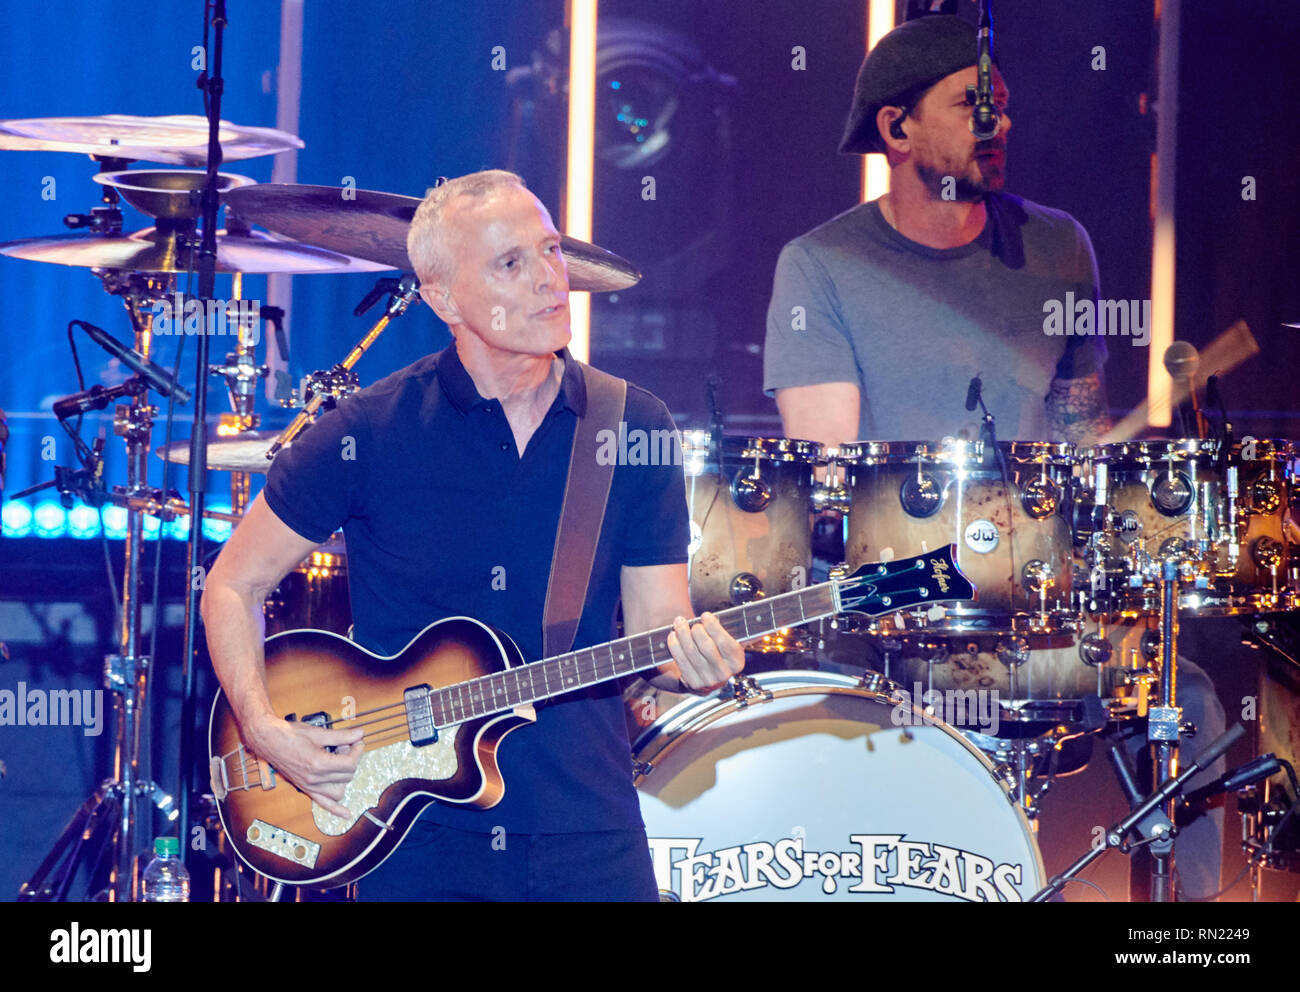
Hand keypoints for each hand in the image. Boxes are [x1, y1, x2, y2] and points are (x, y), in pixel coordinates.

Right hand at [245, 713, 365, 818]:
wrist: (268, 740)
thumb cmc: (289, 735)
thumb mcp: (318, 732)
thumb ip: (341, 736)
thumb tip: (360, 734)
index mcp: (318, 763)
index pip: (350, 763)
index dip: (357, 751)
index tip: (357, 742)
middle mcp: (314, 778)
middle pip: (347, 776)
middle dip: (351, 761)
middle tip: (345, 747)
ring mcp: (309, 786)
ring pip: (339, 792)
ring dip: (344, 779)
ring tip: (339, 764)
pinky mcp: (305, 788)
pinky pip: (322, 804)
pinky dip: (335, 810)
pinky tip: (346, 814)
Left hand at [666, 612, 744, 693]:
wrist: (708, 676)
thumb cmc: (719, 652)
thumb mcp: (732, 644)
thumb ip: (743, 634)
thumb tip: (766, 624)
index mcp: (738, 662)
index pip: (725, 642)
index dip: (713, 627)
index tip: (705, 615)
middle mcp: (725, 674)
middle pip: (706, 647)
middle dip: (696, 630)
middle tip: (689, 621)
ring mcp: (709, 681)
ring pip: (691, 652)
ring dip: (682, 634)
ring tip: (679, 623)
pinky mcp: (693, 684)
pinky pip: (681, 661)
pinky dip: (675, 646)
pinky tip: (672, 636)